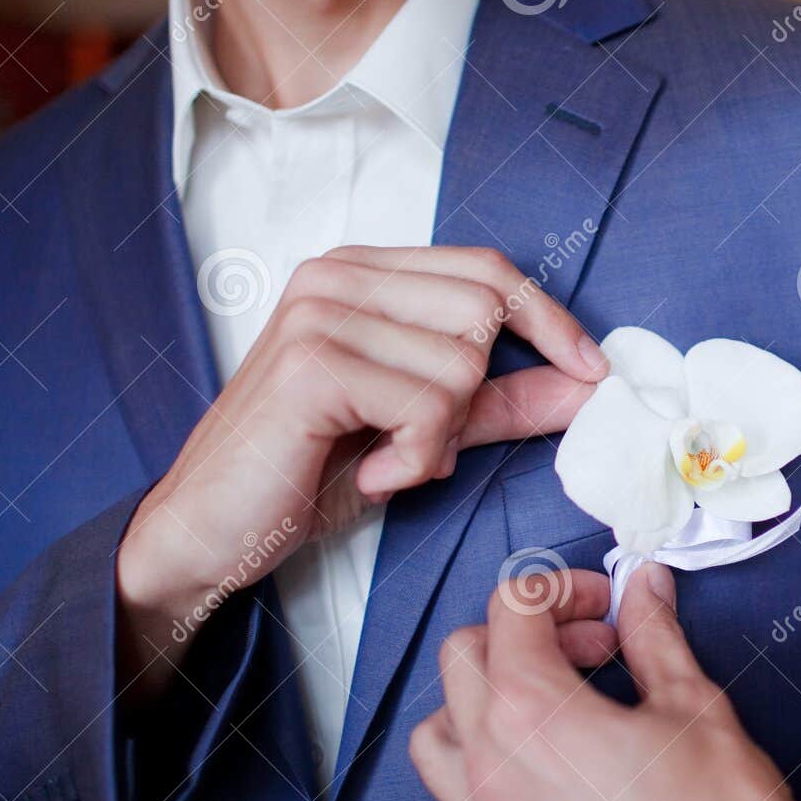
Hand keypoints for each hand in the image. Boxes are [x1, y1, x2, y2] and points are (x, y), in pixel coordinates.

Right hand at [115, 246, 607, 700]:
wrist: (207, 532)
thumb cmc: (307, 474)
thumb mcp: (421, 430)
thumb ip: (499, 399)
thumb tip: (588, 383)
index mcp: (360, 274)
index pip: (487, 269)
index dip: (550, 320)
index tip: (592, 371)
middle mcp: (336, 276)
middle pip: (484, 310)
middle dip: (476, 396)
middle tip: (422, 445)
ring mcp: (320, 314)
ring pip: (462, 367)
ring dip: (439, 439)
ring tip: (385, 462)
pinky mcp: (313, 364)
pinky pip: (427, 407)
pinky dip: (415, 460)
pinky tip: (370, 476)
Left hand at [408, 563, 800, 800]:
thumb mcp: (694, 704)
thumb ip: (654, 635)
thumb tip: (644, 589)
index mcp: (534, 710)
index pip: (513, 608)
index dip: (563, 590)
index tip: (605, 606)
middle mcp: (491, 766)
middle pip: (464, 658)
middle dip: (523, 635)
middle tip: (591, 650)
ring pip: (434, 737)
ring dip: (479, 704)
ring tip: (544, 708)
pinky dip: (469, 791)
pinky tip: (524, 784)